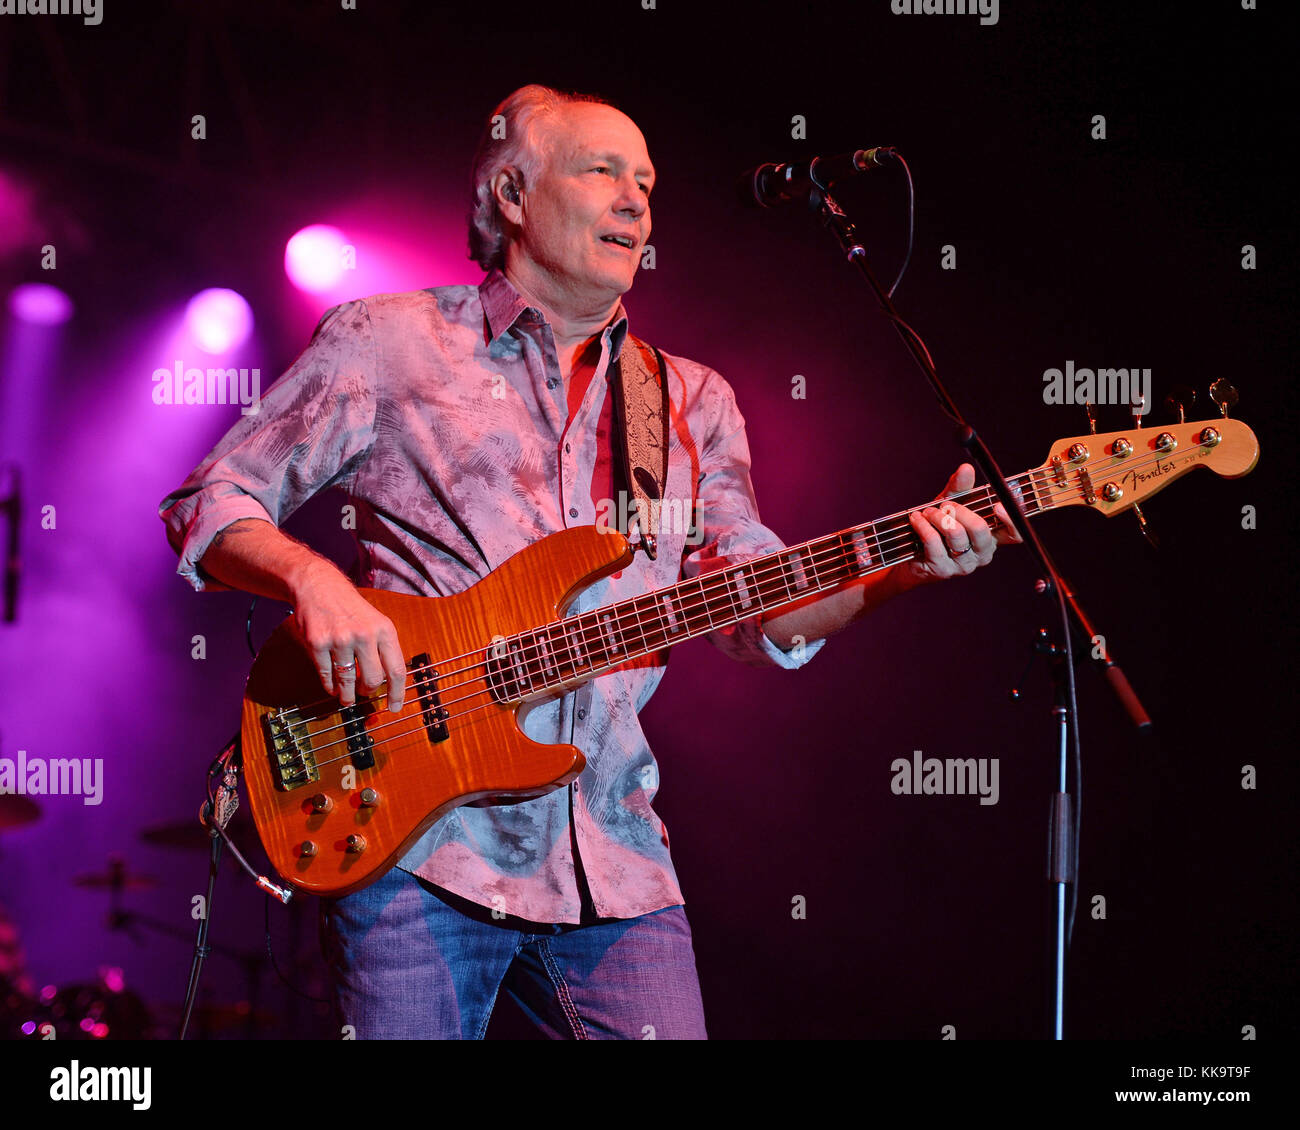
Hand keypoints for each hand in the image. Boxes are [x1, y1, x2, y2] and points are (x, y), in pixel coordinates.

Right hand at [288, 560, 406, 712]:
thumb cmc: (351, 608)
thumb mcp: (376, 621)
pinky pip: (327, 675)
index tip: (394, 707)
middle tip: (364, 693)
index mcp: (384, 629)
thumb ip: (384, 648)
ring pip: (348, 681)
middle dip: (368, 692)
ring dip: (347, 695)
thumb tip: (390, 682)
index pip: (396, 670)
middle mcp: (364, 634)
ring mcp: (340, 639)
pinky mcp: (318, 643)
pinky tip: (332, 687)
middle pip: (373, 679)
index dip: (397, 693)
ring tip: (347, 698)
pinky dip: (330, 686)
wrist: (319, 586)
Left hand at [901, 463, 1022, 586]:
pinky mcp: (943, 570)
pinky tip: (916, 519)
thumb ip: (960, 488)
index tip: (997, 505)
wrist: (909, 552)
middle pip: (980, 529)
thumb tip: (966, 468)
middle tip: (945, 505)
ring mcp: (963, 565)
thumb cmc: (936, 527)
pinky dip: (923, 526)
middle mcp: (981, 554)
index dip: (1010, 520)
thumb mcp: (950, 504)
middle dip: (959, 510)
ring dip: (938, 517)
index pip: (1014, 534)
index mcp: (991, 538)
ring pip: (956, 534)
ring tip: (927, 511)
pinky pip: (934, 542)